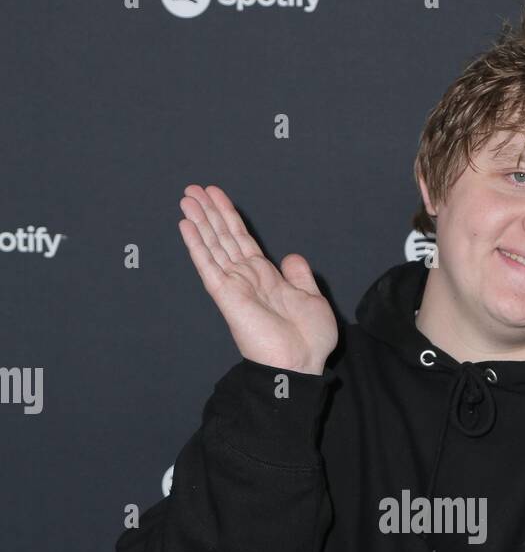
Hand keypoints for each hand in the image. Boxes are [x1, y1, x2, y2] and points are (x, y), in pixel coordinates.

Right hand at [178, 184, 337, 374]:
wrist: (301, 363)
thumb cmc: (309, 340)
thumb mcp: (312, 298)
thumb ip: (300, 276)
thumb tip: (291, 256)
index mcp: (266, 277)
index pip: (242, 239)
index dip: (229, 217)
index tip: (215, 196)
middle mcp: (246, 278)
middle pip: (223, 237)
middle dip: (208, 212)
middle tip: (193, 188)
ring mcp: (234, 285)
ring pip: (212, 245)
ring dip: (199, 221)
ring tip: (186, 197)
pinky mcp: (225, 295)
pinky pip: (208, 266)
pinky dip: (196, 245)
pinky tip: (185, 225)